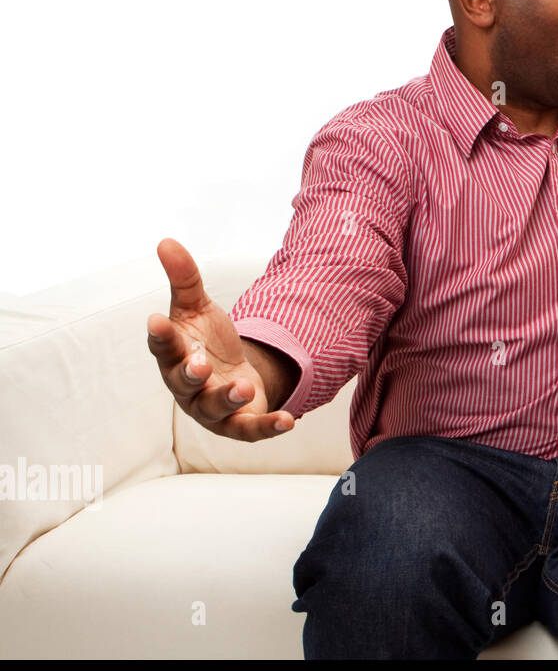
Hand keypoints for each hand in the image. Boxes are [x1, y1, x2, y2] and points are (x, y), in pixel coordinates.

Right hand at [146, 237, 295, 440]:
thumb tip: (166, 241)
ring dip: (227, 398)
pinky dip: (269, 427)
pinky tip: (289, 420)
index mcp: (174, 357)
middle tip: (199, 364)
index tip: (156, 320)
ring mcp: (212, 409)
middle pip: (184, 383)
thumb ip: (184, 279)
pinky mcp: (239, 424)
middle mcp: (187, 387)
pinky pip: (251, 430)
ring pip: (214, 408)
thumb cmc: (205, 342)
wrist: (232, 373)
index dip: (160, 335)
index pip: (162, 347)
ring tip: (242, 387)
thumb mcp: (197, 308)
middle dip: (190, 375)